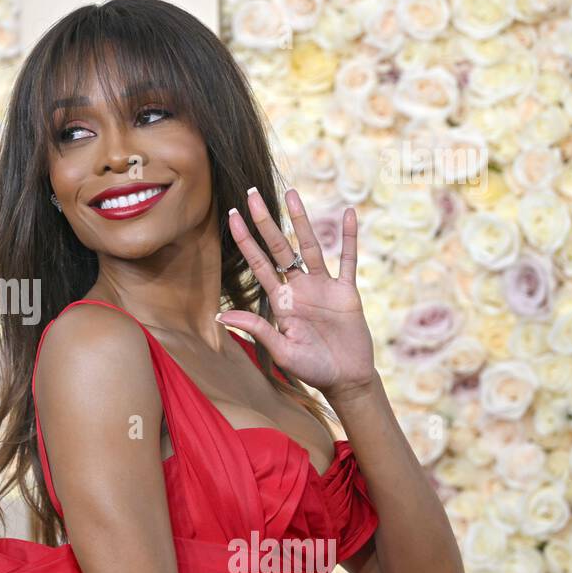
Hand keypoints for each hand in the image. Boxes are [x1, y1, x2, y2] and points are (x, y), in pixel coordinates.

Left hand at [218, 187, 375, 401]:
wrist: (346, 380)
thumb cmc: (312, 369)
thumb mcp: (281, 351)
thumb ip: (257, 329)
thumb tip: (222, 315)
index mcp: (280, 301)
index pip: (258, 263)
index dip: (245, 240)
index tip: (232, 215)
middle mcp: (299, 288)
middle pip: (279, 247)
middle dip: (265, 221)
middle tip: (251, 193)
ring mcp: (323, 287)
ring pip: (310, 246)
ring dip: (301, 220)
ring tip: (291, 192)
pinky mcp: (346, 292)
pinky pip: (348, 260)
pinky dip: (349, 238)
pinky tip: (347, 214)